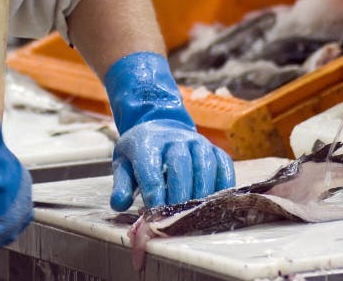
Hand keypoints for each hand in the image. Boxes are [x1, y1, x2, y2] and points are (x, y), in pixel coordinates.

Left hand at [104, 52, 235, 211]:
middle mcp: (175, 138)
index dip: (154, 193)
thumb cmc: (141, 151)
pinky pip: (223, 166)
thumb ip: (121, 185)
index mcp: (147, 142)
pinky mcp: (214, 149)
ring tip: (194, 213)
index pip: (151, 168)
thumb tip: (119, 204)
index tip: (155, 215)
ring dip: (200, 191)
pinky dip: (222, 185)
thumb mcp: (124, 163)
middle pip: (180, 165)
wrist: (160, 126)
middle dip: (179, 194)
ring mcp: (198, 142)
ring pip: (203, 165)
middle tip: (176, 217)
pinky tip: (215, 202)